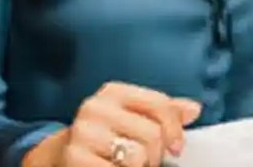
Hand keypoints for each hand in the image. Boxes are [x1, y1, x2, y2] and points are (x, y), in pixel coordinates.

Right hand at [51, 82, 201, 165]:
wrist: (58, 157)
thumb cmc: (105, 136)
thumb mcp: (132, 117)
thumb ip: (163, 113)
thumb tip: (194, 109)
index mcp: (113, 92)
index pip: (160, 104)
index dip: (175, 130)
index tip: (177, 148)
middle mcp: (95, 108)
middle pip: (152, 135)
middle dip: (155, 156)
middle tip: (145, 162)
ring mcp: (83, 134)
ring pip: (137, 157)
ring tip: (126, 166)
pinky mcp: (75, 158)